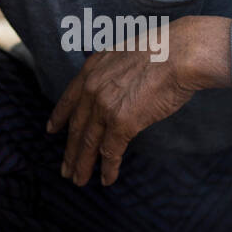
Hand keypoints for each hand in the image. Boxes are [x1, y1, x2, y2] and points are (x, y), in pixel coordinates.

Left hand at [47, 16, 231, 186]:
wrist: (180, 53)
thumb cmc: (166, 50)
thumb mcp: (127, 53)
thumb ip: (117, 71)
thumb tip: (122, 84)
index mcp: (93, 69)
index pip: (69, 98)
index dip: (59, 116)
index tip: (51, 129)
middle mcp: (93, 88)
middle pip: (76, 126)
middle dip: (70, 151)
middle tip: (64, 168)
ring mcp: (105, 106)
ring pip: (88, 143)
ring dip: (82, 165)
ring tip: (78, 180)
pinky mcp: (122, 122)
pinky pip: (111, 152)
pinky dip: (108, 168)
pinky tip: (106, 180)